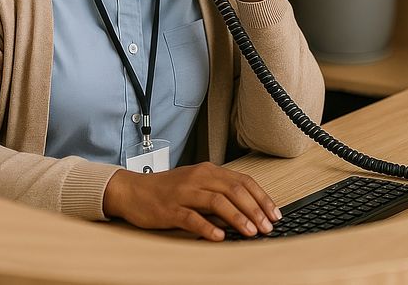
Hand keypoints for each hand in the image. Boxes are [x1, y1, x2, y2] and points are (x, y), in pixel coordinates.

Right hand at [102, 162, 281, 240]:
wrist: (133, 190)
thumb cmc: (167, 190)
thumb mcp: (197, 185)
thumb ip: (219, 193)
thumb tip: (249, 209)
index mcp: (208, 171)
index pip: (243, 181)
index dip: (261, 197)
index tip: (274, 214)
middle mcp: (198, 178)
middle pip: (234, 190)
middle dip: (255, 209)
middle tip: (267, 226)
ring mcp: (184, 192)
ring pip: (217, 202)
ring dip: (237, 217)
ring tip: (250, 232)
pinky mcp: (170, 209)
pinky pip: (192, 217)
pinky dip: (208, 227)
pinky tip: (219, 237)